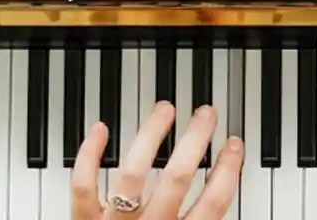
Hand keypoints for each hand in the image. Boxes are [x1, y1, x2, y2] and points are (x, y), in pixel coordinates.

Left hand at [72, 101, 243, 219]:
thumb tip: (220, 206)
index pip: (213, 204)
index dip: (228, 170)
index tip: (234, 145)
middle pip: (176, 179)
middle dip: (195, 140)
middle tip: (206, 115)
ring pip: (132, 174)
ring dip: (150, 136)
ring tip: (165, 109)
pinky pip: (83, 186)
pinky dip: (89, 155)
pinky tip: (100, 129)